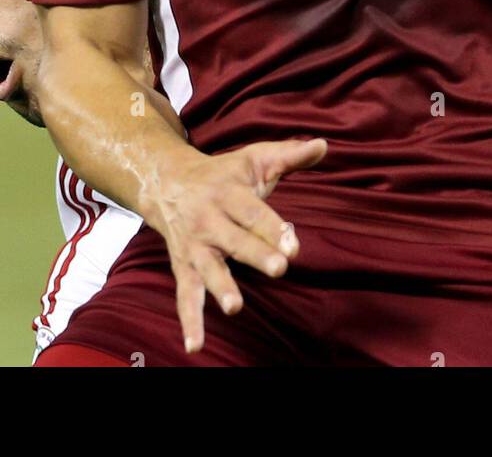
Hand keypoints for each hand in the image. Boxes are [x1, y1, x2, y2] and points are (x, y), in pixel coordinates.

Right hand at [142, 136, 327, 352]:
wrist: (166, 182)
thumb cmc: (222, 173)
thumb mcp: (253, 159)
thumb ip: (289, 155)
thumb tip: (324, 145)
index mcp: (228, 193)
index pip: (253, 212)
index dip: (274, 228)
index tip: (293, 245)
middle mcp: (208, 221)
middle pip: (235, 240)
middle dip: (256, 254)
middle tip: (279, 269)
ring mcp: (194, 247)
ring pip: (208, 269)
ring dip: (220, 287)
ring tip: (235, 307)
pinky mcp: (183, 267)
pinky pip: (185, 295)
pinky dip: (189, 321)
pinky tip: (195, 346)